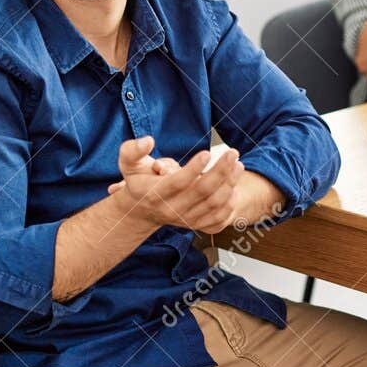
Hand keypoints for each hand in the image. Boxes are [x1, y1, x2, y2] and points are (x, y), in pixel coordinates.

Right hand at [108, 136, 243, 233]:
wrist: (142, 210)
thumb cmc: (138, 181)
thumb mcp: (128, 164)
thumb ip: (132, 150)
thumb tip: (148, 141)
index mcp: (154, 194)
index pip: (178, 182)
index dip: (194, 168)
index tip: (207, 153)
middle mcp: (171, 210)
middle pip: (202, 191)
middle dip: (221, 171)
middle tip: (233, 153)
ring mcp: (185, 220)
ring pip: (214, 204)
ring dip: (230, 183)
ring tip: (238, 164)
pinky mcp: (197, 225)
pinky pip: (219, 216)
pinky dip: (230, 201)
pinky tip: (235, 184)